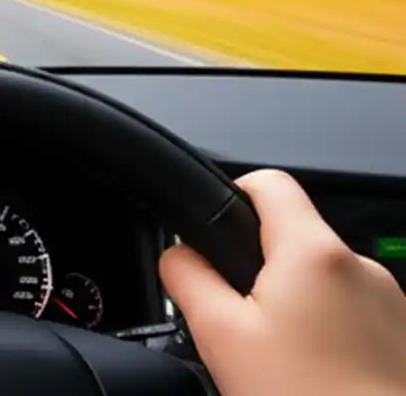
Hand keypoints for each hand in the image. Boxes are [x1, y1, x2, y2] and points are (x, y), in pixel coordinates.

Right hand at [160, 169, 405, 395]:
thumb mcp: (219, 335)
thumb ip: (187, 279)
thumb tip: (177, 254)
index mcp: (312, 252)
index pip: (267, 183)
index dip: (230, 198)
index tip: (213, 235)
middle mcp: (359, 266)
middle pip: (291, 239)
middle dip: (257, 273)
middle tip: (238, 326)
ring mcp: (388, 301)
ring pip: (318, 282)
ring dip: (292, 308)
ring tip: (279, 363)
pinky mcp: (400, 335)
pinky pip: (348, 314)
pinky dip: (323, 334)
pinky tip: (311, 376)